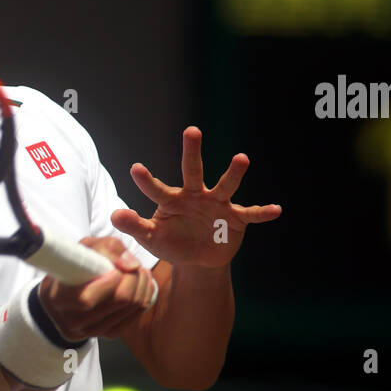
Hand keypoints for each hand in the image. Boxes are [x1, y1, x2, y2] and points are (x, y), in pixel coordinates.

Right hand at [38, 236, 156, 340]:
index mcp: (60, 298)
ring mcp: (92, 330)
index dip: (112, 279)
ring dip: (142, 286)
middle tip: (136, 265)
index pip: (89, 297)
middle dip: (134, 278)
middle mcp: (74, 320)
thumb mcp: (82, 249)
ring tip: (140, 272)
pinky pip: (134, 316)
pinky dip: (144, 298)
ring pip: (130, 308)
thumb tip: (131, 265)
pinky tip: (142, 285)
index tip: (117, 266)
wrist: (60, 299)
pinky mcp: (107, 334)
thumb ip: (106, 248)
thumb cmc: (71, 269)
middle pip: (119, 300)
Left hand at [112, 127, 280, 268]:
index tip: (135, 168)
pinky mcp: (235, 219)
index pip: (157, 189)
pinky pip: (250, 214)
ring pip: (225, 185)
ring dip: (233, 172)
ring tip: (241, 158)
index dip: (147, 181)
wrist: (199, 260)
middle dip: (192, 151)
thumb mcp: (152, 238)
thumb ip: (135, 226)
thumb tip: (114, 214)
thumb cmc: (172, 243)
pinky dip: (263, 213)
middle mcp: (196, 196)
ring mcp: (217, 205)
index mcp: (172, 200)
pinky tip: (276, 210)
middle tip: (191, 130)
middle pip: (193, 171)